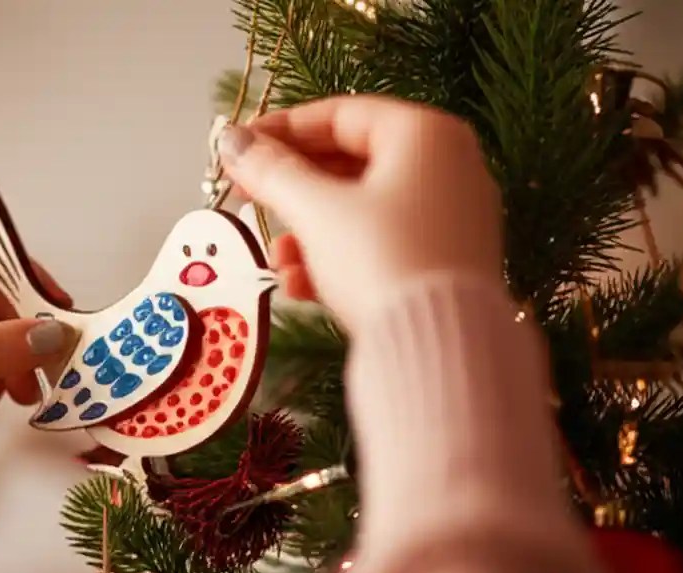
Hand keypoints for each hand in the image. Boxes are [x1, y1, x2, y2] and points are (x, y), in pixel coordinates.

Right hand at [218, 95, 503, 331]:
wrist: (437, 348)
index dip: (281, 129)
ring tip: (276, 258)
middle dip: (293, 186)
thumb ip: (271, 170)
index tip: (238, 147)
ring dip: (309, 230)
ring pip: (362, 209)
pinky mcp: (444, 263)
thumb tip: (232, 140)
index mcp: (425, 135)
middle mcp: (447, 166)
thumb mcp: (316, 210)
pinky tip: (300, 285)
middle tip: (246, 197)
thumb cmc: (380, 259)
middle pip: (350, 161)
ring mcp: (450, 217)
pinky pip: (382, 244)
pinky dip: (339, 257)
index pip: (340, 113)